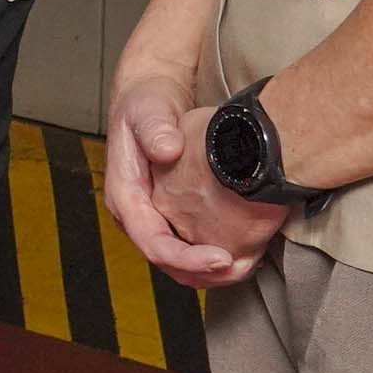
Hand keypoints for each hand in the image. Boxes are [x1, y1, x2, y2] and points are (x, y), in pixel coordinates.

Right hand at [103, 56, 288, 287]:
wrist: (145, 100)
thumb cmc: (145, 105)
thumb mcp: (147, 110)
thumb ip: (155, 128)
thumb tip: (167, 150)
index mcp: (125, 195)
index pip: (153, 243)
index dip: (188, 258)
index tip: (222, 258)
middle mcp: (135, 213)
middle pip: (167, 261)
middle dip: (204, 272)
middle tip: (243, 268)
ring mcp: (150, 216)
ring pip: (177, 261)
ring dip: (210, 271)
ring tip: (248, 265)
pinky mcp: (167, 214)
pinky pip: (186, 247)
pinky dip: (211, 257)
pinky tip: (242, 251)